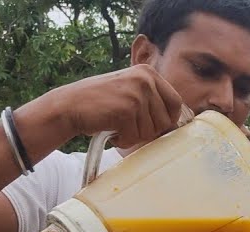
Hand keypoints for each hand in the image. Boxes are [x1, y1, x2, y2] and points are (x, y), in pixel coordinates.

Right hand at [32, 65, 185, 147]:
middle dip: (149, 131)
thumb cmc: (100, 103)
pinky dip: (123, 140)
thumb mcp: (130, 91)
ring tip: (117, 125)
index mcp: (148, 73)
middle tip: (128, 126)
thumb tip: (180, 122)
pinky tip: (111, 130)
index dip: (168, 121)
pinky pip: (135, 137)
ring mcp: (136, 93)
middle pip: (166, 121)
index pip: (176, 103)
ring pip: (151, 131)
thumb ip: (152, 99)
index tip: (154, 127)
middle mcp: (145, 79)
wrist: (69, 105)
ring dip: (133, 136)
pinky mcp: (126, 109)